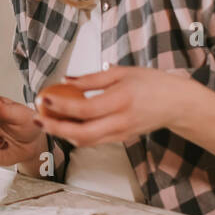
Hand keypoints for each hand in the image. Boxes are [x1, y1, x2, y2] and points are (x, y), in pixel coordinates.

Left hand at [37, 66, 192, 146]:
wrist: (177, 104)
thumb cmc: (152, 84)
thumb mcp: (122, 73)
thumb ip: (92, 78)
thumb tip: (65, 79)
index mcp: (121, 100)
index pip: (85, 108)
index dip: (61, 105)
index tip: (43, 97)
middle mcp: (120, 121)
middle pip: (81, 134)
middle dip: (55, 129)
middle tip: (37, 119)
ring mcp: (121, 134)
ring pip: (85, 141)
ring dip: (62, 134)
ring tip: (46, 120)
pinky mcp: (120, 139)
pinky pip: (93, 141)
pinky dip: (75, 135)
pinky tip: (64, 124)